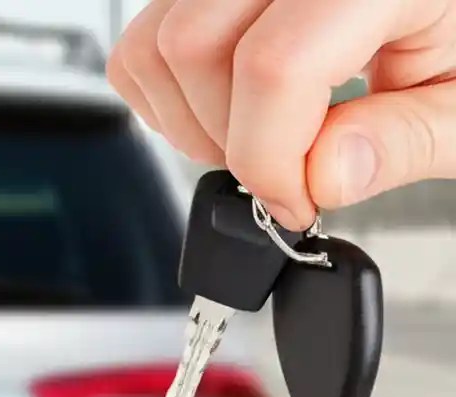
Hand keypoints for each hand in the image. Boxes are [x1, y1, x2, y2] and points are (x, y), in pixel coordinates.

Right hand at [108, 0, 455, 229]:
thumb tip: (323, 175)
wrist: (444, 7)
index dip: (270, 158)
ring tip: (256, 139)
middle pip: (193, 48)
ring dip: (187, 118)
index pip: (273, 66)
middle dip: (226, 140)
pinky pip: (144, 38)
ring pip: (156, 43)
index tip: (294, 203)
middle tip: (283, 173)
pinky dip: (166, 93)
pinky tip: (225, 109)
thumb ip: (407, 138)